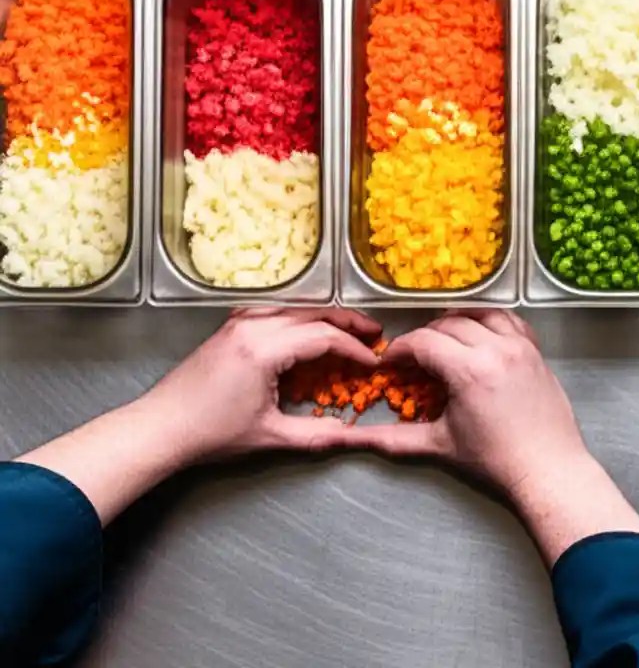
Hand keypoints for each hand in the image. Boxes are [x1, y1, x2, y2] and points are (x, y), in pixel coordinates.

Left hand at [18, 308, 383, 525]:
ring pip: (293, 305)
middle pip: (312, 312)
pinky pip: (273, 309)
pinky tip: (308, 325)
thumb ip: (316, 433)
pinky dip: (299, 314)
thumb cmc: (211, 433)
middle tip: (374, 333)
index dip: (355, 348)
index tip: (373, 362)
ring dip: (324, 315)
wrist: (160, 428)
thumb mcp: (270, 436)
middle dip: (347, 322)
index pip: (323, 336)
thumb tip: (351, 435)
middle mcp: (252, 326)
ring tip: (348, 327)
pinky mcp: (229, 327)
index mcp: (264, 349)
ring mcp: (238, 322)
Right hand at [361, 309, 585, 497]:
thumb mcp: (439, 445)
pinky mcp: (537, 352)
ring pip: (481, 314)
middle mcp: (497, 349)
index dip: (400, 350)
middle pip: (448, 325)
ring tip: (443, 340)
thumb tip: (349, 440)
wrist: (547, 469)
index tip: (390, 363)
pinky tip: (480, 335)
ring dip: (457, 322)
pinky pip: (511, 321)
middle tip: (413, 359)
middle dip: (424, 338)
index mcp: (469, 370)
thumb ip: (392, 438)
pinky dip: (491, 322)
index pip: (423, 342)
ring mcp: (521, 347)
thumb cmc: (494, 460)